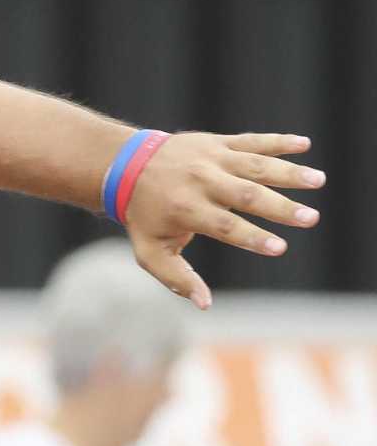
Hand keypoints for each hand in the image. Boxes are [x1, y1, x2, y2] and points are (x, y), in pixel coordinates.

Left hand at [121, 132, 324, 307]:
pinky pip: (251, 141)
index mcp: (185, 209)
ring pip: (255, 165)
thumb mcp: (150, 250)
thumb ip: (176, 277)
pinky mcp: (218, 143)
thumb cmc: (145, 215)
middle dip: (280, 207)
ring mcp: (211, 159)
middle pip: (246, 195)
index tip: (279, 248)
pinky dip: (278, 142)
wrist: (127, 166)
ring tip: (318, 181)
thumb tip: (205, 304)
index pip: (225, 226)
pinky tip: (304, 144)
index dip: (252, 237)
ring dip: (288, 172)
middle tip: (310, 219)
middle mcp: (201, 181)